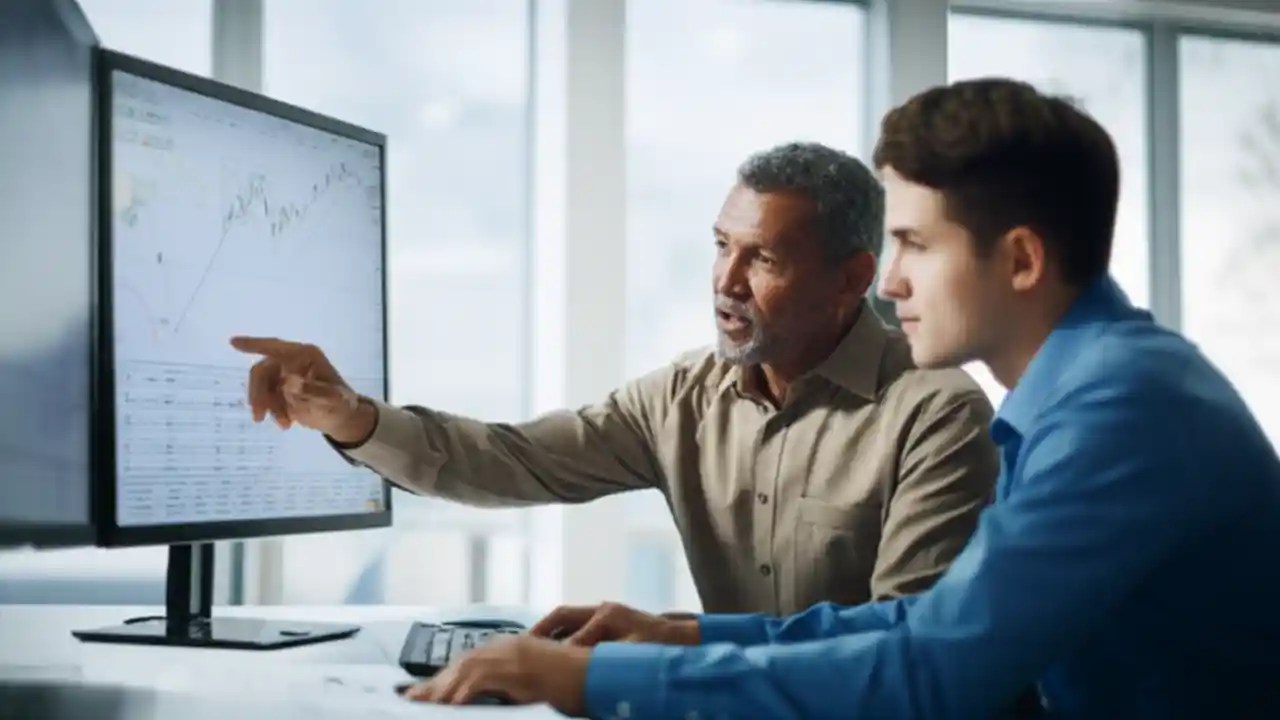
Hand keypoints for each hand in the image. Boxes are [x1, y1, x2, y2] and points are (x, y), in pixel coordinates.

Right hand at [228, 336, 375, 443]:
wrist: (342, 419)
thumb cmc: (342, 404)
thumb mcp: (332, 399)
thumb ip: (311, 390)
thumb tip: (288, 382)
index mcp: (305, 355)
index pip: (275, 347)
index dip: (254, 344)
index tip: (233, 342)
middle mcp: (293, 361)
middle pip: (263, 371)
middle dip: (259, 394)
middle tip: (259, 416)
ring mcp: (286, 374)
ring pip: (262, 387)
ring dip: (266, 406)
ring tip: (284, 425)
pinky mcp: (282, 388)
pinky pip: (266, 397)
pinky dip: (272, 411)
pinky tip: (286, 423)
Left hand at [401, 635, 590, 715]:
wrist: (600, 675)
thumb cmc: (575, 682)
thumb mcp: (536, 682)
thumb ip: (511, 684)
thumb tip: (485, 696)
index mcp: (513, 646)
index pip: (469, 662)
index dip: (445, 678)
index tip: (424, 692)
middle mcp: (509, 646)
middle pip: (462, 664)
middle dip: (436, 683)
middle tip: (412, 699)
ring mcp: (514, 654)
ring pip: (466, 670)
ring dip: (442, 688)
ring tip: (422, 704)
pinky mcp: (520, 667)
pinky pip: (484, 679)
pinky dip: (465, 691)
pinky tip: (451, 703)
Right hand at [530, 602, 699, 646]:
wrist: (684, 640)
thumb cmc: (659, 647)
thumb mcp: (629, 653)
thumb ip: (599, 656)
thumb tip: (572, 657)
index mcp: (607, 614)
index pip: (572, 632)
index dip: (558, 649)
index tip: (540, 659)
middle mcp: (603, 610)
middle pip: (563, 615)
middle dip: (543, 630)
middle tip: (523, 645)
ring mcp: (607, 613)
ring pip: (570, 620)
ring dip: (553, 633)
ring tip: (534, 648)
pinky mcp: (611, 621)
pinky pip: (580, 626)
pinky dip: (566, 636)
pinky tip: (559, 651)